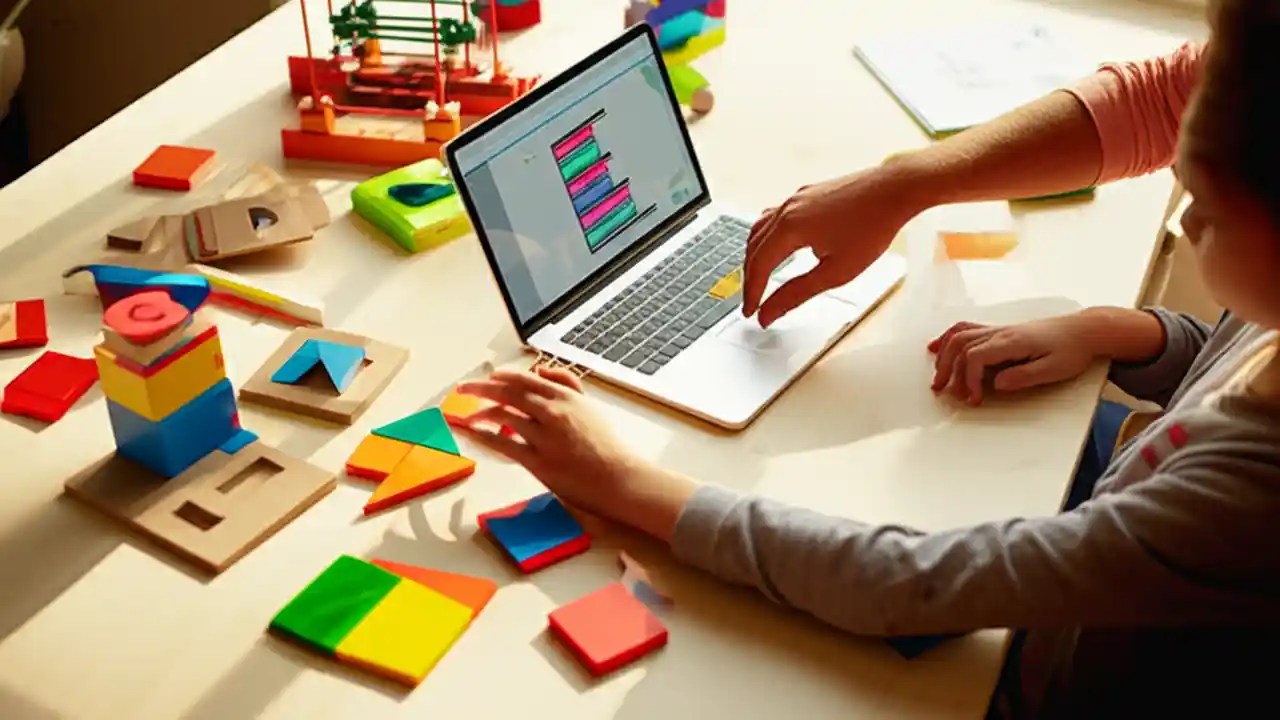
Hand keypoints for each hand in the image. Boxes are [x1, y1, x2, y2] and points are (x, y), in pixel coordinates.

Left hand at [455, 367, 694, 539]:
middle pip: (507, 393)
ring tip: (465, 416)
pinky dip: (483, 436)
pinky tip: (471, 433)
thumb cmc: (605, 444)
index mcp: (565, 397)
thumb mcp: (590, 406)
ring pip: (502, 417)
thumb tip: (541, 371)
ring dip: (479, 413)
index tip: (487, 377)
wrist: (617, 478)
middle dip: (480, 389)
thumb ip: (567, 384)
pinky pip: (503, 445)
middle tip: (463, 390)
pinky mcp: (537, 461)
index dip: (501, 376)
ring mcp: (543, 437)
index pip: (525, 379)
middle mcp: (552, 412)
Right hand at [743, 165, 925, 327]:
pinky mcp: (807, 193)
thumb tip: (769, 312)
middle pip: (754, 248)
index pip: (758, 267)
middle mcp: (787, 209)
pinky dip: (767, 236)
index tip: (751, 311)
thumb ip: (796, 294)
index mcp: (789, 227)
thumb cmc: (872, 226)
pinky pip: (774, 216)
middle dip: (750, 277)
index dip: (752, 293)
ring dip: (755, 255)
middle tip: (752, 300)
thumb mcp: (835, 272)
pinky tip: (776, 243)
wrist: (894, 189)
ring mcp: (796, 198)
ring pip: (760, 229)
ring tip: (758, 276)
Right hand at [927, 315, 1101, 404]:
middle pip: (960, 345)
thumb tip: (996, 384)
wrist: (1084, 330)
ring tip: (937, 376)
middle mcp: (1000, 332)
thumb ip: (1024, 377)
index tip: (973, 399)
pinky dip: (948, 338)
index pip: (976, 357)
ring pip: (959, 336)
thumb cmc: (1072, 351)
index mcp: (1012, 342)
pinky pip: (966, 329)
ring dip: (944, 355)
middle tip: (943, 391)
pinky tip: (937, 348)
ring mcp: (998, 329)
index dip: (968, 379)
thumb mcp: (1053, 370)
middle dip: (948, 369)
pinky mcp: (999, 331)